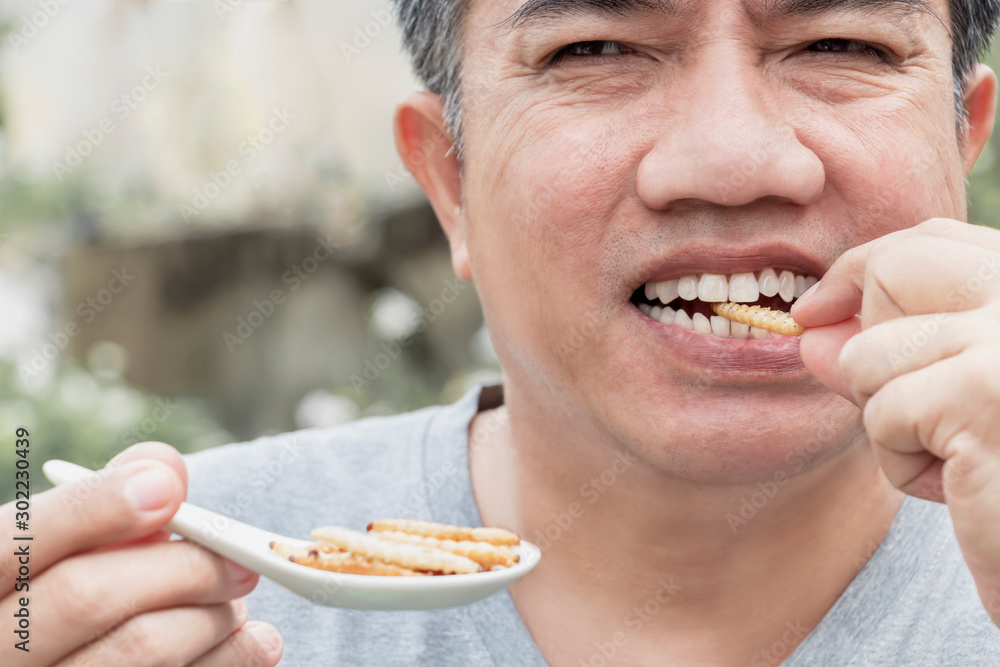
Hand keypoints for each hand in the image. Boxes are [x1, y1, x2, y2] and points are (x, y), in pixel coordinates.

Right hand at [0, 442, 283, 665]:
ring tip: (236, 602)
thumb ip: (101, 503)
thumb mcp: (57, 550)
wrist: (51, 665)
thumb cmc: (55, 598)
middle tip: (241, 560)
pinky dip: (230, 660)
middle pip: (88, 595)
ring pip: (138, 649)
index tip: (168, 488)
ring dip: (210, 617)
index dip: (97, 508)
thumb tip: (163, 468)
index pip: (20, 542)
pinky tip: (252, 641)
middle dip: (183, 566)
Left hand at [791, 217, 999, 627]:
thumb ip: (889, 353)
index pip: (931, 241)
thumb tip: (807, 333)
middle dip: (869, 340)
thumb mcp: (951, 398)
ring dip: (895, 424)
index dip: (862, 270)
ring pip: (868, 359)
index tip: (815, 309)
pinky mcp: (981, 397)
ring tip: (965, 459)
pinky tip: (967, 486)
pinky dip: (908, 464)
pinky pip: (883, 417)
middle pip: (894, 272)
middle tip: (906, 407)